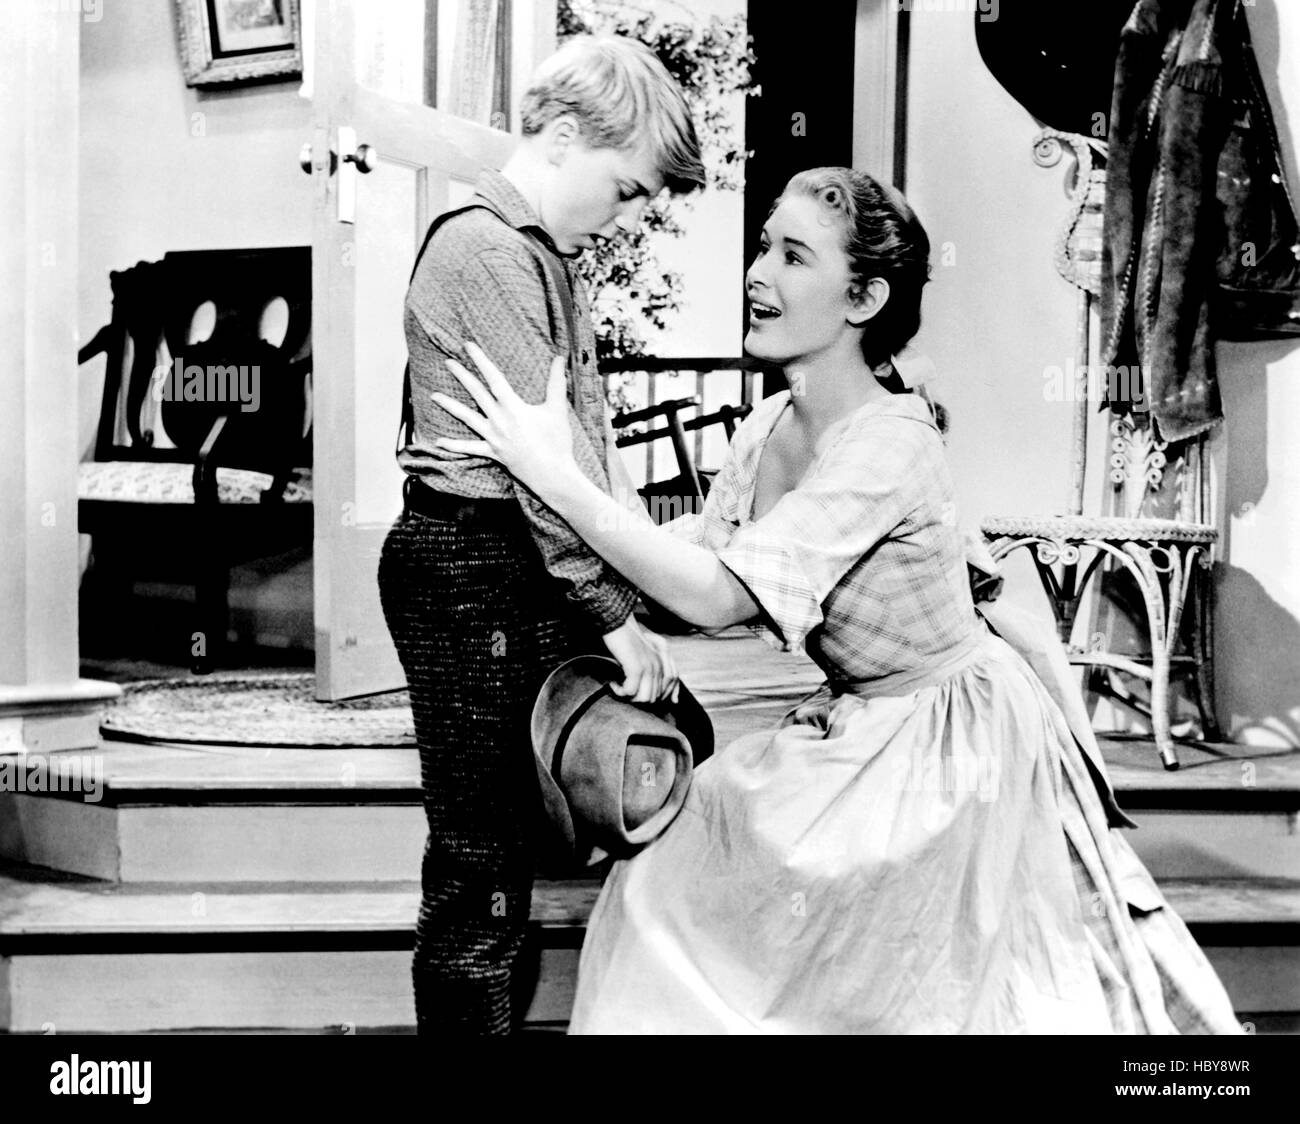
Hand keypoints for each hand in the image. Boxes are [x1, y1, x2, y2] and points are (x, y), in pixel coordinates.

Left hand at [431, 341, 578, 500]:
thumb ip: (556, 382)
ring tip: (434, 396)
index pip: (494, 378)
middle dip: (462, 376)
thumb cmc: (557, 442)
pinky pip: (470, 448)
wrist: (552, 475)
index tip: (469, 346)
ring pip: (467, 418)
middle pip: (477, 394)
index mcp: (514, 408)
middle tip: (448, 362)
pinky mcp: (493, 453)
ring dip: (450, 406)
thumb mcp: (557, 410)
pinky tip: (438, 442)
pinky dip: (454, 446)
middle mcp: (500, 420)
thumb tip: (559, 358)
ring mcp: (494, 438)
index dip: (481, 361)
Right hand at [602, 616, 679, 704]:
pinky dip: (619, 691)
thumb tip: (662, 694)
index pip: (670, 687)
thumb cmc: (624, 639)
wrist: (616, 622)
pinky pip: (629, 691)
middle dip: (636, 699)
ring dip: (627, 697)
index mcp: (662, 662)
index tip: (634, 695)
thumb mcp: (642, 655)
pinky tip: (612, 683)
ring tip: (618, 687)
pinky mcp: (636, 668)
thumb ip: (650, 672)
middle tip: (622, 690)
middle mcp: (658, 666)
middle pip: (653, 698)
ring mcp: (649, 667)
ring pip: (642, 699)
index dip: (657, 698)